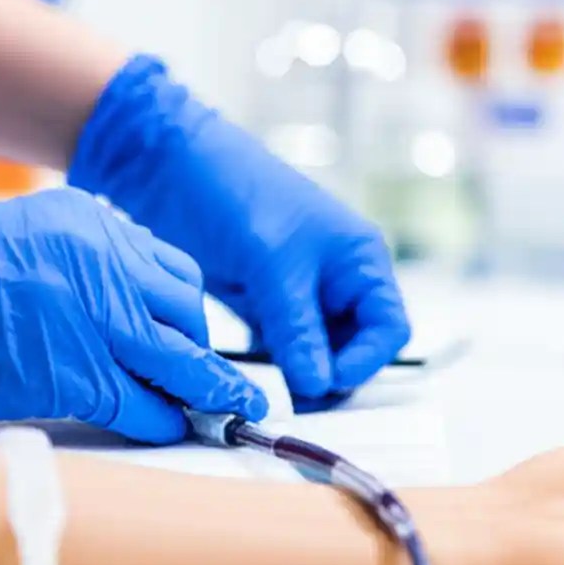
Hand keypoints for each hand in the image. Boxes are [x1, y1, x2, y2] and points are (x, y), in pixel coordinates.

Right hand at [0, 188, 266, 442]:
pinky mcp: (70, 370)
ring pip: (179, 358)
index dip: (185, 309)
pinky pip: (141, 403)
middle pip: (187, 309)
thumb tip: (113, 316)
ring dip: (209, 391)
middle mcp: (100, 259)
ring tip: (230, 413)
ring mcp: (90, 313)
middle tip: (219, 379)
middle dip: (206, 349)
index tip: (193, 334)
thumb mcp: (17, 243)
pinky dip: (161, 422)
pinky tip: (168, 430)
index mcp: (86, 222)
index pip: (168, 267)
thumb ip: (74, 269)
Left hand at [69, 56, 410, 399]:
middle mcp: (339, 281)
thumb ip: (297, 328)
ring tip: (267, 387)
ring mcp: (302, 295)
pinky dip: (271, 365)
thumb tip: (319, 385)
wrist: (175, 168)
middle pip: (355, 349)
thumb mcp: (272, 264)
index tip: (325, 382)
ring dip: (297, 374)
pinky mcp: (266, 305)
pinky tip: (248, 373)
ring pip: (316, 354)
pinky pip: (281, 348)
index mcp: (360, 261)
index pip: (388, 329)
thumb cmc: (237, 194)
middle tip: (293, 396)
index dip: (365, 361)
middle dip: (329, 374)